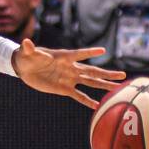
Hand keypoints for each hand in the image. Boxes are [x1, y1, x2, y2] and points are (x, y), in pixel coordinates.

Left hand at [11, 41, 125, 109]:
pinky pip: (78, 96)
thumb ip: (28, 48)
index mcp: (64, 57)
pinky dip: (87, 101)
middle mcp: (70, 67)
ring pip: (90, 82)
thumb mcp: (27, 52)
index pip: (79, 54)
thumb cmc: (28, 56)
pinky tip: (98, 106)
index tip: (103, 51)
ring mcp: (69, 78)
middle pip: (92, 71)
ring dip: (103, 85)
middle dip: (107, 74)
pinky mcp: (64, 89)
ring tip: (118, 87)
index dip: (89, 52)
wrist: (26, 67)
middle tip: (123, 75)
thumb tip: (25, 42)